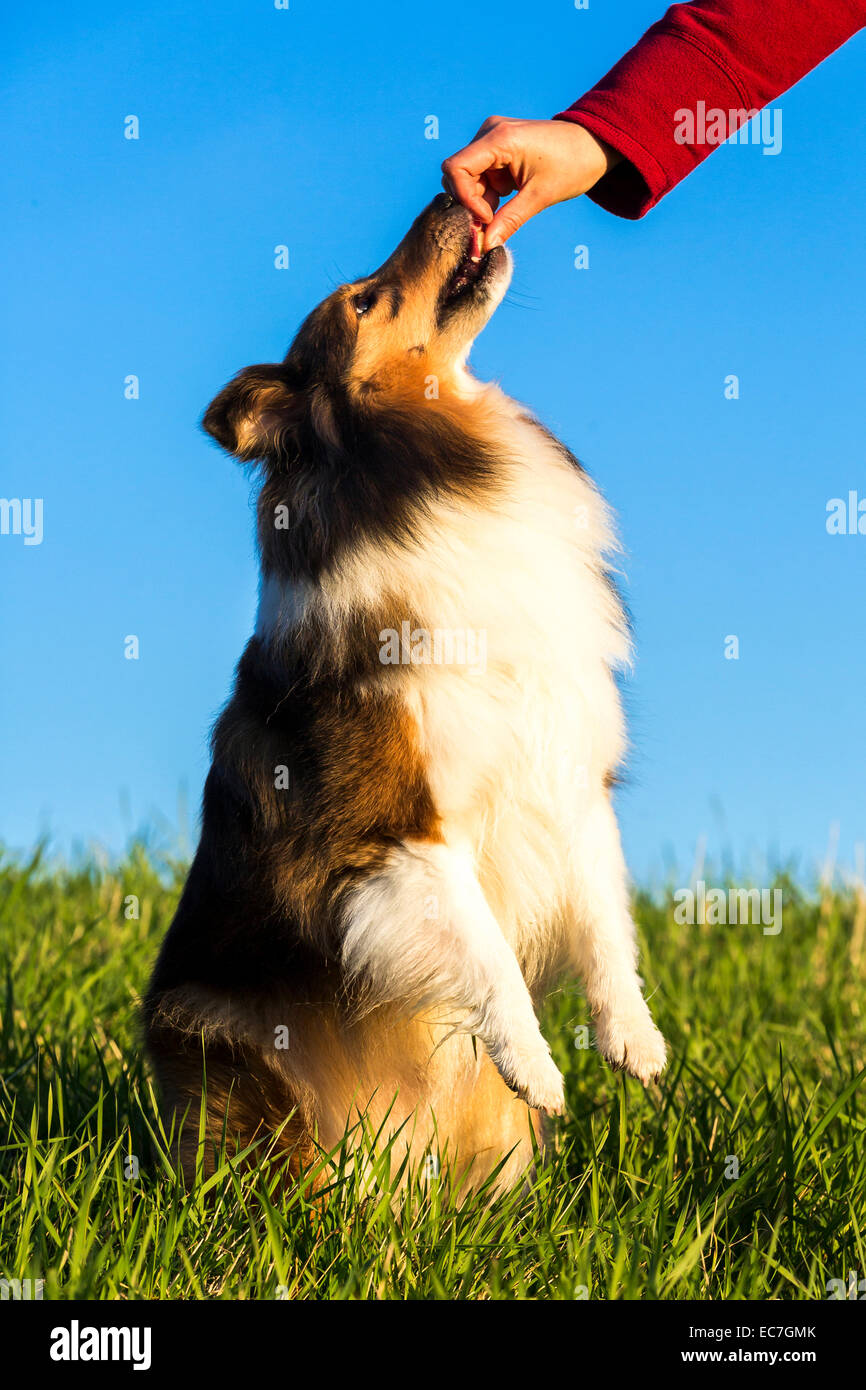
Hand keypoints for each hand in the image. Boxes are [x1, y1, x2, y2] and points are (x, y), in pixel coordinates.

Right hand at [442, 116, 621, 248]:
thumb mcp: (540, 197)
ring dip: (479, 203)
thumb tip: (485, 245)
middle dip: (470, 203)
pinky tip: (503, 205)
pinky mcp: (496, 150)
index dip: (464, 198)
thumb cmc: (572, 164)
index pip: (456, 168)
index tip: (486, 218)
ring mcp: (491, 140)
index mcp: (499, 138)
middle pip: (458, 175)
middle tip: (490, 225)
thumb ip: (509, 220)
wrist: (593, 146)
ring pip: (467, 179)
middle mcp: (489, 133)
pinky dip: (486, 197)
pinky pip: (479, 177)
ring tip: (502, 215)